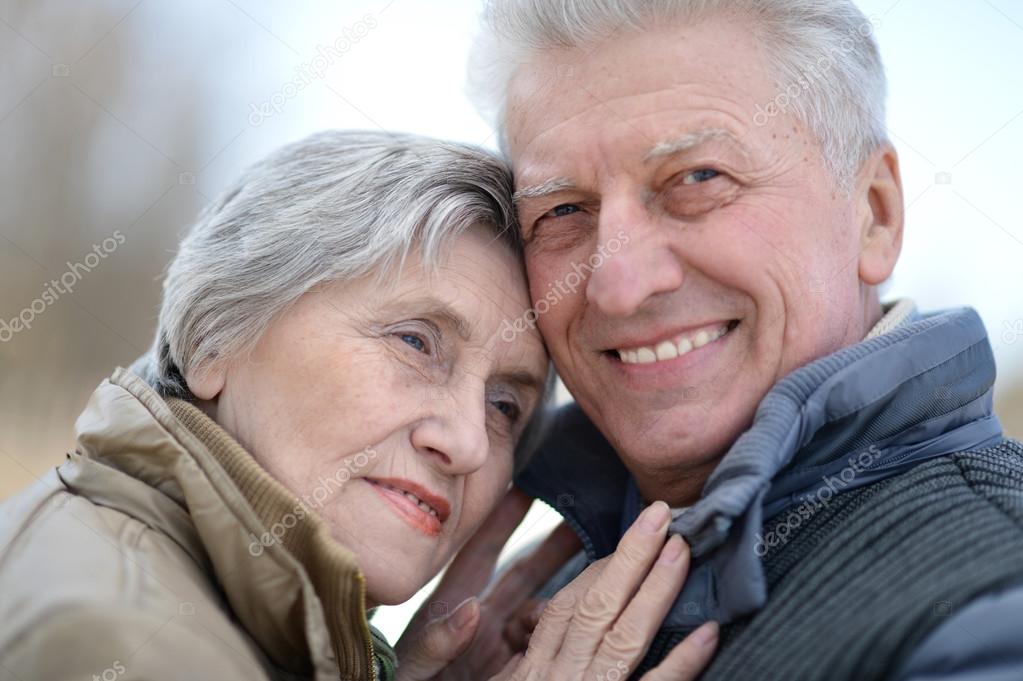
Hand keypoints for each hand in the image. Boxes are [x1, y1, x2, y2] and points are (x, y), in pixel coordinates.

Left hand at [395, 488, 580, 679]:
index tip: (525, 485)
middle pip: (524, 570)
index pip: (481, 551)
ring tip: (605, 561)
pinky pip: (547, 642)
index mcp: (451, 607)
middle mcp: (481, 619)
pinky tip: (588, 619)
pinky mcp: (517, 667)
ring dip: (571, 584)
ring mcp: (501, 644)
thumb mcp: (412, 668)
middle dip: (554, 542)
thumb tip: (471, 608)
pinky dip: (566, 628)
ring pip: (544, 605)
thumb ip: (436, 641)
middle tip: (586, 510)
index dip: (502, 518)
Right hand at [489, 501, 717, 680]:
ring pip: (623, 641)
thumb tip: (470, 607)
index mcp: (524, 673)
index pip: (564, 608)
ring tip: (684, 553)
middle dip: (632, 560)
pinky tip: (709, 635)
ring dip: (656, 594)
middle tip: (665, 517)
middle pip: (596, 611)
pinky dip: (682, 665)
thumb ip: (446, 648)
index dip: (599, 569)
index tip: (631, 538)